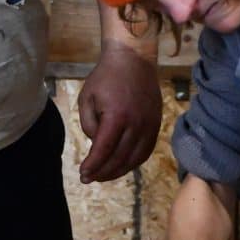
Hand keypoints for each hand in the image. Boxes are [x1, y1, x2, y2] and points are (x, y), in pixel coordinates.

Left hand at [77, 42, 162, 182]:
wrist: (134, 60)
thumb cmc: (106, 77)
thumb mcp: (87, 97)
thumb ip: (88, 124)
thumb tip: (96, 145)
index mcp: (117, 117)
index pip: (103, 150)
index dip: (93, 165)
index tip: (83, 174)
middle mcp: (136, 125)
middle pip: (119, 159)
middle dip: (103, 172)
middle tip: (90, 178)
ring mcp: (149, 126)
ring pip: (134, 159)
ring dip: (118, 171)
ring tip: (104, 175)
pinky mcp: (156, 126)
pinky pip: (145, 151)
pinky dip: (133, 162)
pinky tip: (122, 165)